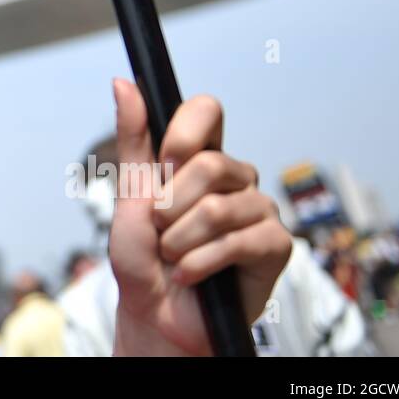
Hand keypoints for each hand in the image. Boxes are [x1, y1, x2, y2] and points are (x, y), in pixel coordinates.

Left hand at [108, 78, 290, 355]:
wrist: (156, 316)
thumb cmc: (143, 258)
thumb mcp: (129, 195)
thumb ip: (133, 139)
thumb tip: (123, 82)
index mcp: (200, 158)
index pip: (206, 110)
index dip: (183, 135)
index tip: (163, 166)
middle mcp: (235, 177)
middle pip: (210, 163)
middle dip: (170, 205)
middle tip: (162, 230)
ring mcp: (258, 209)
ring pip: (219, 207)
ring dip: (180, 241)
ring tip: (173, 257)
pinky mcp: (275, 245)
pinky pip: (238, 242)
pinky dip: (200, 263)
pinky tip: (190, 276)